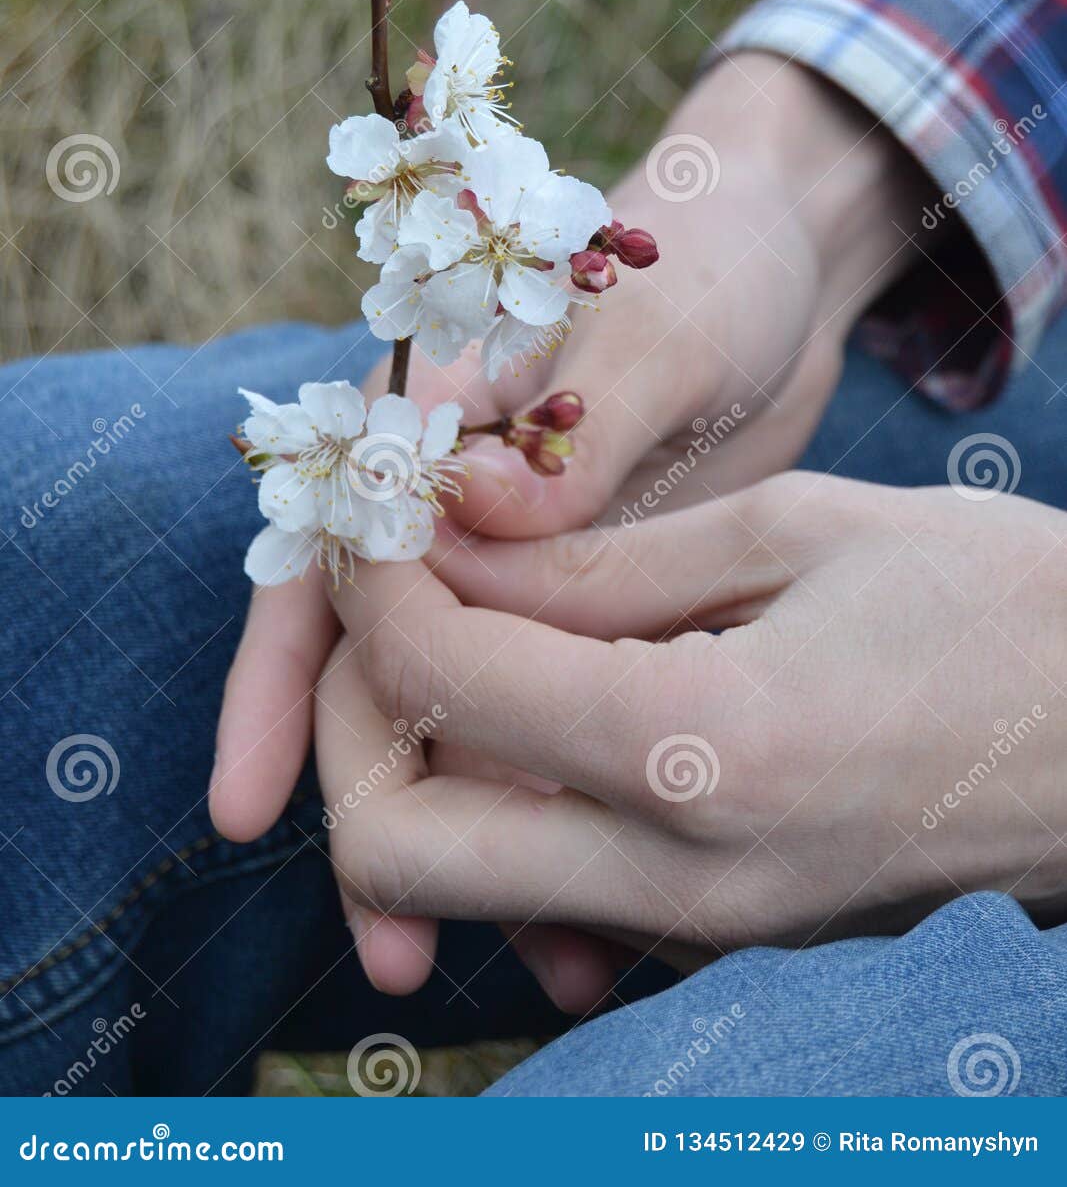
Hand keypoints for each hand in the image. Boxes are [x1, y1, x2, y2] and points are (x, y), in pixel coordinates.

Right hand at [211, 49, 928, 987]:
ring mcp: (529, 570)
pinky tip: (610, 898)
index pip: (327, 565)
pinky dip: (576, 803)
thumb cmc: (703, 263)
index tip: (253, 806)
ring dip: (485, 838)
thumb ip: (580, 418)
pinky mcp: (599, 609)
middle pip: (385, 676)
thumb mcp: (659, 328)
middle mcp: (457, 514)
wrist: (784, 274)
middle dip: (379, 809)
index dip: (278, 688)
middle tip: (395, 944)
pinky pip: (566, 720)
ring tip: (535, 960)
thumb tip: (482, 516)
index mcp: (428, 430)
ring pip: (475, 720)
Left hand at [318, 474, 1066, 968]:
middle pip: (397, 849)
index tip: (378, 510)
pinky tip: (543, 691)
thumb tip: (449, 551)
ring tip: (459, 626)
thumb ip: (600, 561)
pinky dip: (501, 798)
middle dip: (349, 717)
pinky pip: (549, 888)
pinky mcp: (721, 940)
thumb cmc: (993, 602)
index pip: (443, 679)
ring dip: (413, 759)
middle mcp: (685, 879)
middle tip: (389, 597)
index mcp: (705, 746)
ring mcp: (703, 934)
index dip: (376, 580)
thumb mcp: (795, 530)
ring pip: (461, 883)